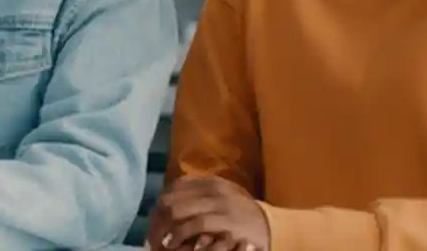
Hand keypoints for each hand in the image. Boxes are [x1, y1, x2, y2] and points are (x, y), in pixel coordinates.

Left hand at [147, 176, 269, 250]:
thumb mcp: (223, 196)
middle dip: (158, 219)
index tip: (155, 219)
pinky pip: (195, 225)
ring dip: (165, 229)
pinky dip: (180, 234)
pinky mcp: (226, 221)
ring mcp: (219, 204)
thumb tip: (169, 203)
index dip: (161, 204)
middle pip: (172, 199)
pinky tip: (173, 243)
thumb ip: (200, 195)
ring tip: (159, 242)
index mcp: (211, 182)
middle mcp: (213, 189)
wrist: (273, 226)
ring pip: (179, 211)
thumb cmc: (243, 213)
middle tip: (152, 234)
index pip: (175, 187)